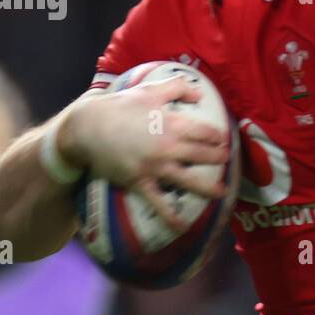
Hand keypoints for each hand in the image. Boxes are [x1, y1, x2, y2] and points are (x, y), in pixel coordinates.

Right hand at [60, 75, 229, 227]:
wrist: (88, 127)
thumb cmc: (120, 106)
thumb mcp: (150, 90)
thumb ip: (177, 88)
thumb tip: (199, 92)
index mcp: (173, 124)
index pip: (205, 132)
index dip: (217, 136)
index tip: (223, 140)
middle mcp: (169, 147)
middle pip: (203, 155)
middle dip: (218, 158)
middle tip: (226, 160)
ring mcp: (156, 167)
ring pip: (189, 180)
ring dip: (209, 188)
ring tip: (222, 193)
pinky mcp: (141, 182)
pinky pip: (159, 203)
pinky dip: (171, 216)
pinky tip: (182, 227)